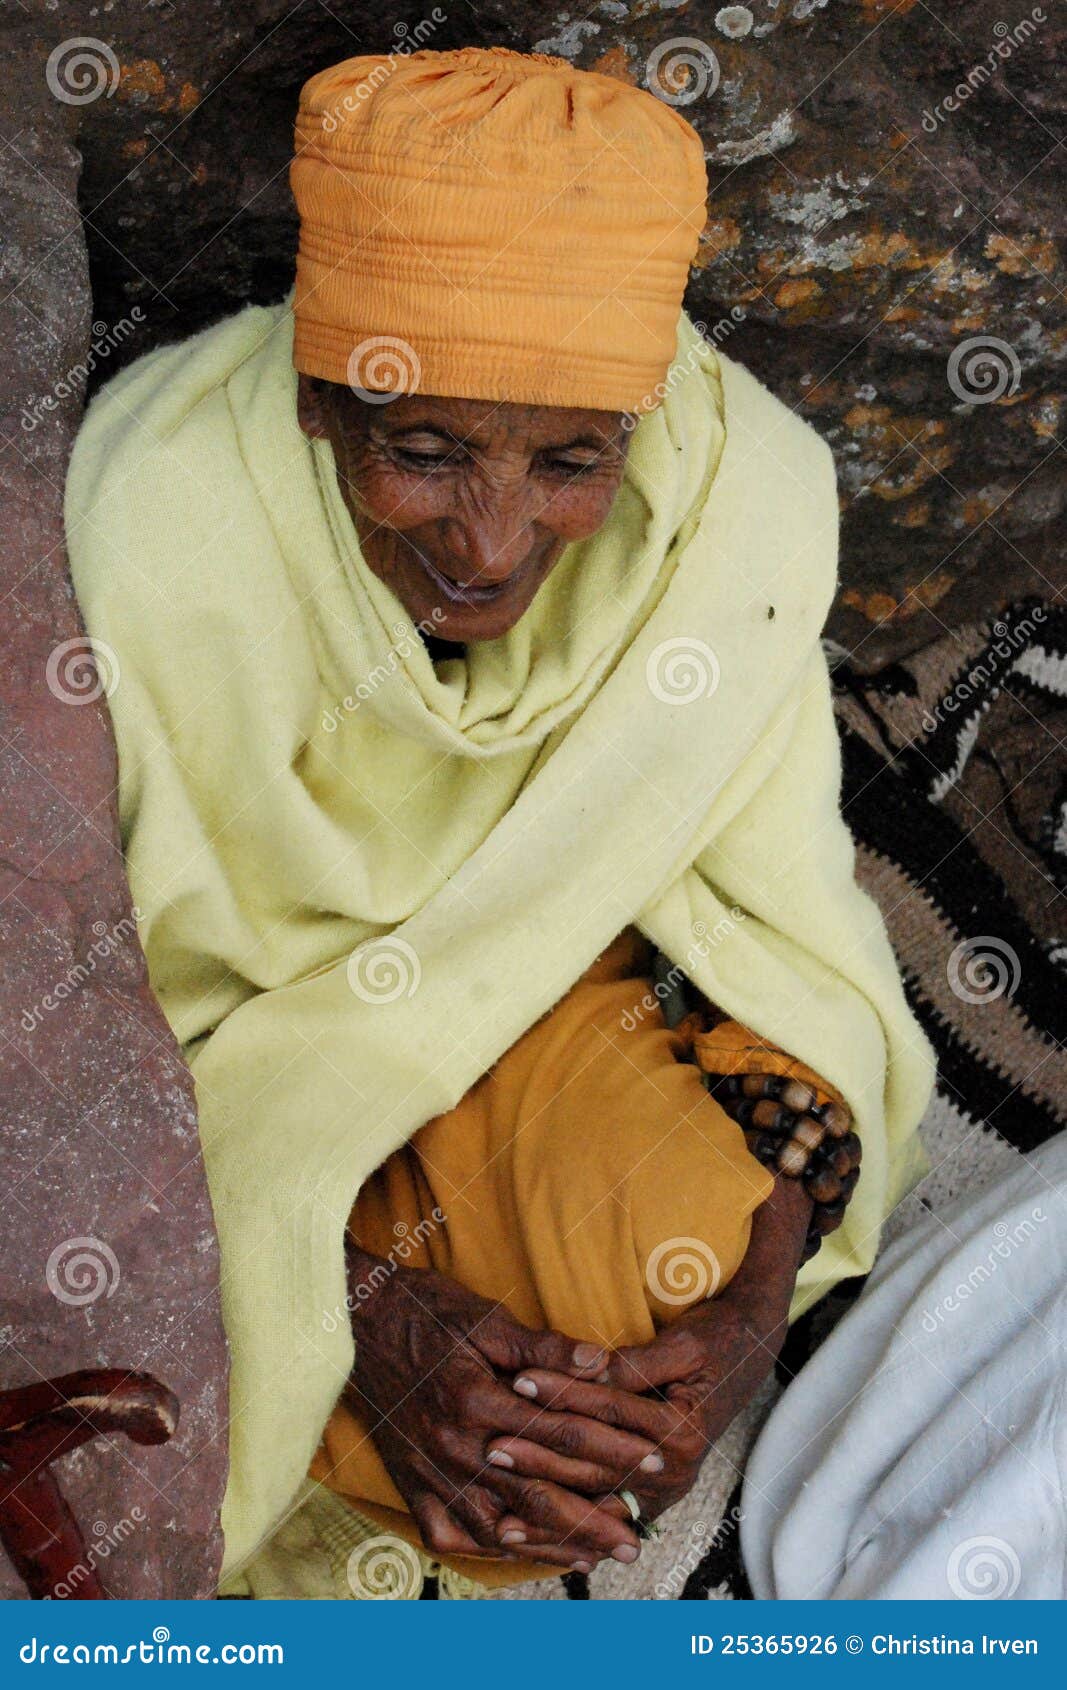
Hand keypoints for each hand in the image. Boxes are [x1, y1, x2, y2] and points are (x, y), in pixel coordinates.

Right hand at [345, 1244, 645, 1569]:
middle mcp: (454, 1445)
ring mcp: (430, 1470)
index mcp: (478, 1399)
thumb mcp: (487, 1317)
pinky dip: (485, 1548)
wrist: (354, 1319)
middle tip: (634, 1540)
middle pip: (537, 1493)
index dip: (614, 1451)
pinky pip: (449, 1530)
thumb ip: (544, 1347)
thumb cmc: (426, 1310)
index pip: (563, 1435)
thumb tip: (604, 1361)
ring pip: (499, 1524)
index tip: (654, 1464)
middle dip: (593, 1518)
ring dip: (548, 1545)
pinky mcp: (409, 1481)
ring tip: (590, 1558)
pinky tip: (516, 1552)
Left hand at [485, 1176, 811, 1526]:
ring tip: (499, 1518)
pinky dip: (564, 1532)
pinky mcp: (650, 1495)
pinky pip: (601, 1516)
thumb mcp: (682, 1343)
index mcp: (682, 1431)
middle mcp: (674, 1470)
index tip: (517, 1379)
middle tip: (490, 1446)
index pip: (607, 1412)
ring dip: (546, 1513)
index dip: (561, 1394)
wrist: (751, 1351)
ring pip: (594, 1504)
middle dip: (539, 1457)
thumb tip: (589, 1369)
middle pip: (594, 1465)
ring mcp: (663, 1490)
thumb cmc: (715, 1338)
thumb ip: (635, 1364)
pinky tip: (529, 1540)